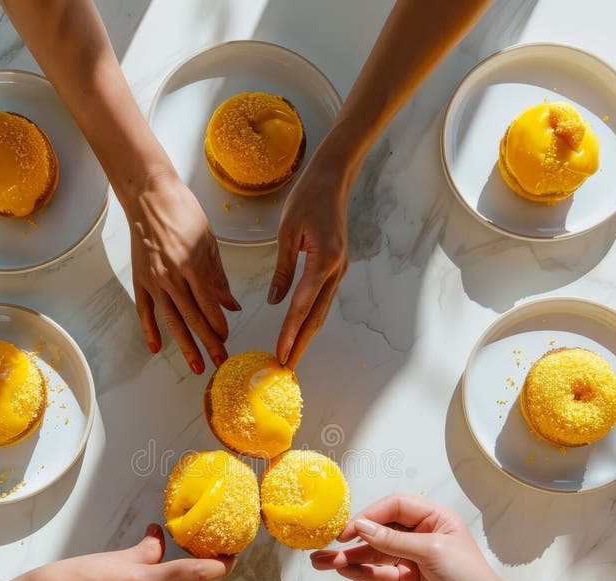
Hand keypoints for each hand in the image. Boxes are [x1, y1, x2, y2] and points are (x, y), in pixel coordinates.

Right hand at [125, 170, 240, 373]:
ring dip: (185, 346)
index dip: (219, 325)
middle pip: (193, 319)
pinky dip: (150, 330)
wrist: (149, 195)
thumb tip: (231, 306)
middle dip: (208, 343)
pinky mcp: (140, 279)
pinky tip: (157, 348)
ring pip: (171, 321)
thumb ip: (219, 278)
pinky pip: (145, 311)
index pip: (209, 306)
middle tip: (220, 361)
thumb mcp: (209, 242)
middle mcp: (171, 276)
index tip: (227, 338)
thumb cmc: (182, 211)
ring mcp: (153, 280)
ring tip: (196, 365)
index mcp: (192, 265)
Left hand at [268, 163, 350, 366]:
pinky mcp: (338, 268)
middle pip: (317, 316)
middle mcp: (336, 270)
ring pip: (322, 311)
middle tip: (287, 366)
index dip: (290, 332)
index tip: (281, 351)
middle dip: (301, 344)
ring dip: (307, 335)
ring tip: (293, 354)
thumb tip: (275, 301)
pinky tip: (302, 330)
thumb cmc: (308, 198)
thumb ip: (282, 270)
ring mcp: (340, 270)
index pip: (302, 305)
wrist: (333, 180)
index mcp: (323, 260)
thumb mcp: (287, 232)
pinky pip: (323, 300)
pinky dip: (312, 318)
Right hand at [311, 494, 509, 580]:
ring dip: (349, 558)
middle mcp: (418, 534)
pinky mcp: (404, 580)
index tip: (351, 529)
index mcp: (432, 518)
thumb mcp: (431, 552)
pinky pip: (378, 572)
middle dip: (353, 538)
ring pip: (373, 553)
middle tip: (327, 544)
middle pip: (379, 530)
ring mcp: (409, 558)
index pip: (394, 506)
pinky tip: (342, 571)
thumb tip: (361, 527)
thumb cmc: (468, 576)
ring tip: (321, 563)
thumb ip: (393, 540)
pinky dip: (360, 572)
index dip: (371, 515)